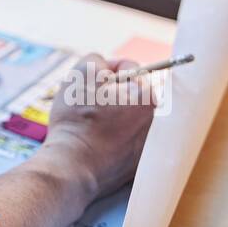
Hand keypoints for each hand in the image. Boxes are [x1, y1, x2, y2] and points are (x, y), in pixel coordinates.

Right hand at [36, 53, 155, 202]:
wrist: (73, 166)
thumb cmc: (78, 119)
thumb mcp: (81, 73)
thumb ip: (97, 60)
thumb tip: (104, 66)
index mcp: (147, 96)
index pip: (128, 68)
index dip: (103, 71)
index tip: (88, 84)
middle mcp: (154, 121)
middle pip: (128, 95)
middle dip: (108, 95)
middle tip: (86, 105)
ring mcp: (146, 146)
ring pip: (124, 118)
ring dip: (109, 116)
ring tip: (88, 126)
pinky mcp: (135, 166)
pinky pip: (122, 141)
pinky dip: (110, 138)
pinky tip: (93, 142)